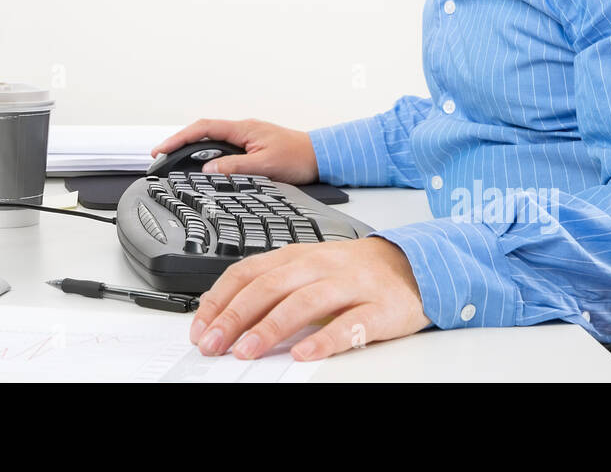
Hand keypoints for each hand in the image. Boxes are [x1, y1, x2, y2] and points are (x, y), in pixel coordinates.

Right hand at [151, 118, 318, 184]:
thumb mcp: (265, 165)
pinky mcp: (251, 147)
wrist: (320, 156)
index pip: (203, 129)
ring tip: (175, 162)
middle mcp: (242, 130)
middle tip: (160, 157)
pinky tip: (203, 166)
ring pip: (212, 141)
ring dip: (192, 149)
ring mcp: (246, 138)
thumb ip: (236, 167)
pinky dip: (207, 155)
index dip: (179, 138)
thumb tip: (208, 171)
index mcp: (242, 129)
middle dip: (179, 143)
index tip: (161, 149)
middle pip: (202, 133)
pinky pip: (223, 148)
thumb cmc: (298, 157)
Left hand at [189, 237, 430, 360]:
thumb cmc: (350, 271)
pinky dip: (324, 340)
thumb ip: (270, 287)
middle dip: (236, 316)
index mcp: (296, 256)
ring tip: (248, 351)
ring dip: (271, 327)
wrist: (410, 264)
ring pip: (304, 302)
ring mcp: (349, 285)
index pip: (247, 272)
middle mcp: (319, 266)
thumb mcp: (306, 270)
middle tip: (214, 344)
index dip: (220, 300)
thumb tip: (224, 317)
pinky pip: (349, 324)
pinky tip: (303, 353)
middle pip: (270, 286)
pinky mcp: (378, 308)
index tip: (200, 327)